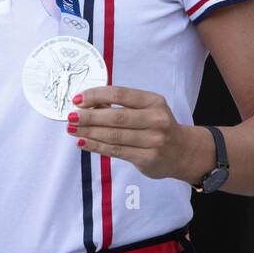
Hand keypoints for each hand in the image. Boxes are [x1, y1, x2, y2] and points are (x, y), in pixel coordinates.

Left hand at [66, 85, 193, 181]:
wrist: (183, 151)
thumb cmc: (158, 126)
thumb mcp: (147, 109)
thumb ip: (122, 106)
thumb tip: (88, 104)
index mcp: (154, 102)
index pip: (120, 94)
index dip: (96, 95)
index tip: (78, 99)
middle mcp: (155, 120)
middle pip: (115, 117)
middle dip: (89, 117)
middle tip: (70, 116)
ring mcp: (153, 141)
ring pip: (113, 136)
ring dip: (88, 132)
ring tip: (71, 129)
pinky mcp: (147, 158)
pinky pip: (116, 151)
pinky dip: (96, 146)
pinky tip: (83, 142)